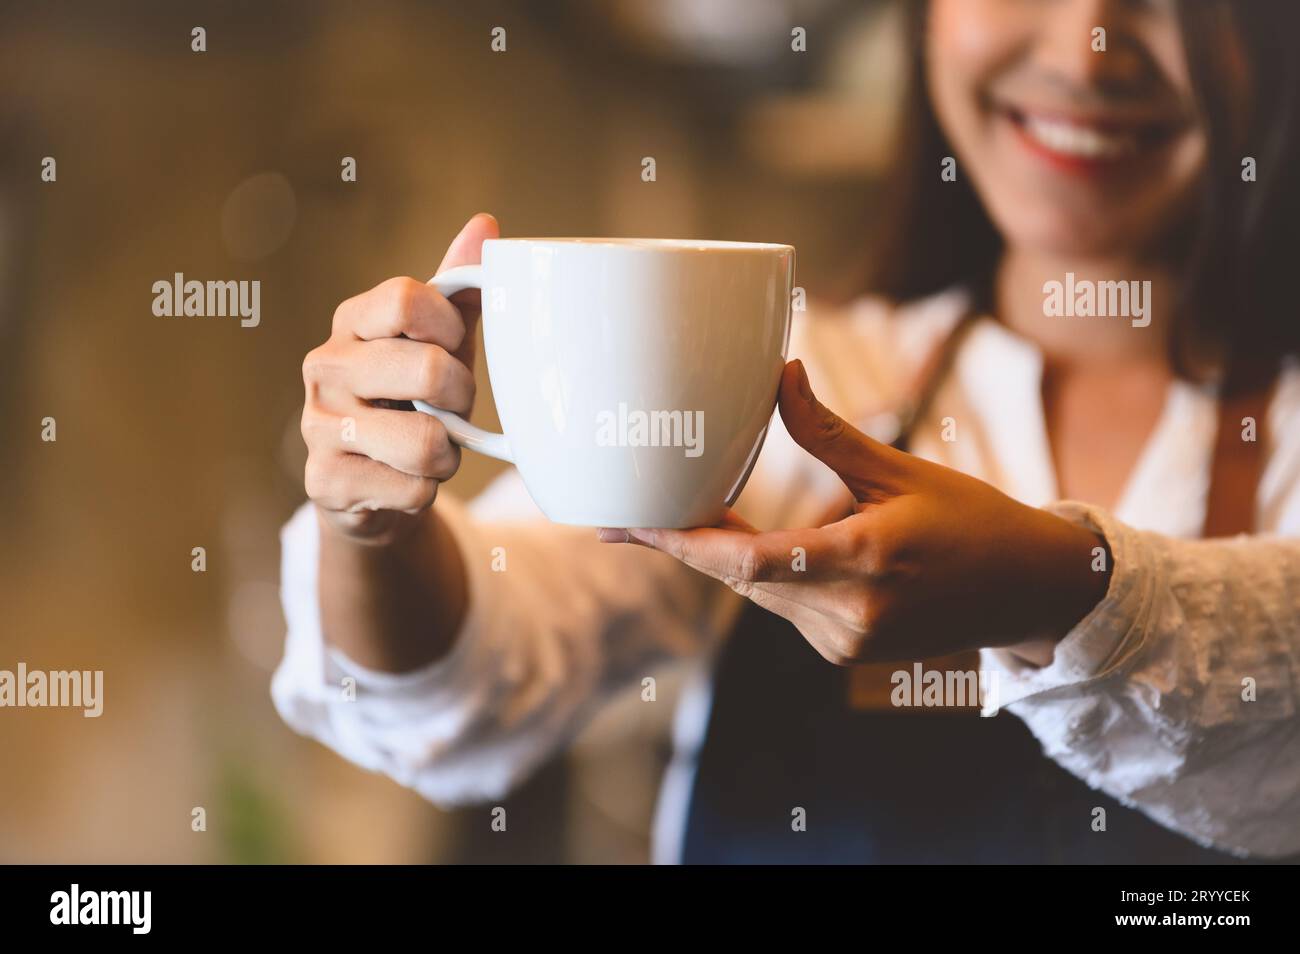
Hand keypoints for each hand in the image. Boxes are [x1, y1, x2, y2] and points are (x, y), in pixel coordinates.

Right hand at [301, 213, 497, 544]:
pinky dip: (425, 491)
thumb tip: (486, 225)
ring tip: (434, 450)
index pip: (405, 298)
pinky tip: (405, 481)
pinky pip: (411, 488)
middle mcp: (325, 367)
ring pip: (424, 440)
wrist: (371, 488)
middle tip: (455, 410)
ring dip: (447, 455)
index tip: (456, 346)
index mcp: (352, 322)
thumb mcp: (441, 344)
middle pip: (428, 370)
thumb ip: (460, 290)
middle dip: (463, 398)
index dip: (449, 325)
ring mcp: (317, 426)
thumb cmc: (414, 402)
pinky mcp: (325, 482)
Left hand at [600, 360, 1109, 664]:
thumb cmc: (975, 522)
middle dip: (686, 543)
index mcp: (864, 563)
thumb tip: (780, 375)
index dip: (681, 544)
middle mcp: (848, 616)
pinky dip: (762, 573)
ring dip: (724, 556)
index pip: (750, 562)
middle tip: (624, 513)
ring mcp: (845, 642)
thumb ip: (828, 434)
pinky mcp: (845, 650)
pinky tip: (750, 542)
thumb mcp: (903, 471)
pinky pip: (784, 605)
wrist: (1028, 593)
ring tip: (679, 516)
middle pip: (741, 577)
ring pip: (759, 591)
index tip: (627, 526)